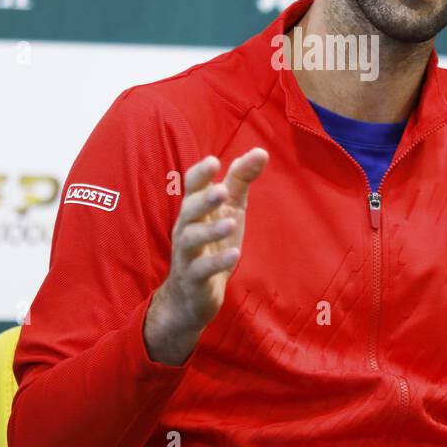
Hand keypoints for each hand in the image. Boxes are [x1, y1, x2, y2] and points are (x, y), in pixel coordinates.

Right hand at [145, 148, 268, 362]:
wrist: (193, 294)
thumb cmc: (212, 244)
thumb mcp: (230, 209)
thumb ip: (241, 181)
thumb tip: (260, 152)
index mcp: (195, 209)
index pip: (191, 186)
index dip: (200, 174)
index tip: (214, 161)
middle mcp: (186, 228)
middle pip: (189, 210)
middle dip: (203, 200)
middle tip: (221, 190)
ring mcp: (188, 254)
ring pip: (192, 239)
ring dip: (210, 230)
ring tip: (231, 221)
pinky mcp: (194, 278)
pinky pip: (202, 269)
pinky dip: (217, 261)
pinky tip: (234, 254)